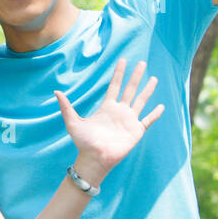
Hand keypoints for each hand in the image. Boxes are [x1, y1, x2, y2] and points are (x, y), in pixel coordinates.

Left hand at [54, 59, 163, 182]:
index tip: (123, 60)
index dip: (119, 73)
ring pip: (141, 101)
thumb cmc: (83, 142)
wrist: (95, 158)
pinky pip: (148, 120)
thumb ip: (66, 107)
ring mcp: (129, 121)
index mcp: (107, 107)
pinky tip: (161, 106)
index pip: (115, 86)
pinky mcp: (136, 131)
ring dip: (148, 90)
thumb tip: (56, 91)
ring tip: (154, 78)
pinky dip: (155, 114)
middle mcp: (120, 111)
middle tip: (142, 62)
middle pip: (130, 89)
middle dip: (136, 76)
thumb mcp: (73, 122)